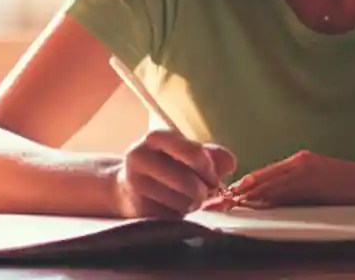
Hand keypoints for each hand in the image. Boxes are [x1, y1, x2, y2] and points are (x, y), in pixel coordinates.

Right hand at [113, 129, 236, 217]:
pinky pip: (173, 216)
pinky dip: (179, 214)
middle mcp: (140, 157)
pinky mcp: (136, 208)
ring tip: (186, 198)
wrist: (123, 187)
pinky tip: (171, 206)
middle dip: (204, 190)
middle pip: (190, 183)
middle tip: (204, 191)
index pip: (193, 153)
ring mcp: (135, 183)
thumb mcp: (184, 153)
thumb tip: (231, 163)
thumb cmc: (163, 166)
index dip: (209, 168)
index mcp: (156, 137)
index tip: (213, 176)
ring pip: (183, 202)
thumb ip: (211, 155)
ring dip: (193, 204)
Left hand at [224, 149, 354, 207]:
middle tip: (227, 197)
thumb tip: (275, 198)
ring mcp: (305, 170)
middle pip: (265, 176)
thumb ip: (297, 184)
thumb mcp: (318, 179)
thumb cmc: (348, 184)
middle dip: (245, 187)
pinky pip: (287, 190)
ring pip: (272, 183)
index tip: (233, 191)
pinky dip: (270, 197)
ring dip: (253, 193)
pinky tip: (259, 203)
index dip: (249, 182)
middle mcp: (299, 162)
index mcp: (300, 160)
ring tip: (236, 201)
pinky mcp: (313, 179)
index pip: (267, 172)